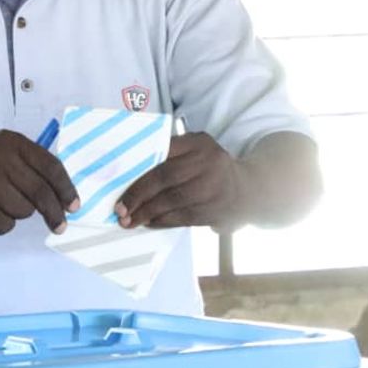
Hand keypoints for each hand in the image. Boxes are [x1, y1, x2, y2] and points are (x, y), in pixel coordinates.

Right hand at [0, 130, 79, 235]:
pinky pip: (6, 225)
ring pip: (25, 211)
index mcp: (8, 141)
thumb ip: (28, 168)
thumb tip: (64, 195)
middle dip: (54, 212)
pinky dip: (0, 225)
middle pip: (41, 191)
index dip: (66, 188)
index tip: (74, 205)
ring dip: (15, 214)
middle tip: (59, 226)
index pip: (50, 165)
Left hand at [113, 132, 246, 230]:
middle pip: (164, 178)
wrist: (249, 190)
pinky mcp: (213, 211)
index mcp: (198, 144)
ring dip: (146, 213)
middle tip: (120, 209)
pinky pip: (181, 218)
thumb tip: (131, 168)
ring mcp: (212, 189)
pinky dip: (161, 222)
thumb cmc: (210, 167)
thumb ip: (171, 152)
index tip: (118, 182)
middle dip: (137, 195)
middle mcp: (207, 164)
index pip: (162, 153)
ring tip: (128, 221)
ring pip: (171, 202)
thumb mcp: (196, 149)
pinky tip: (147, 223)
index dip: (139, 170)